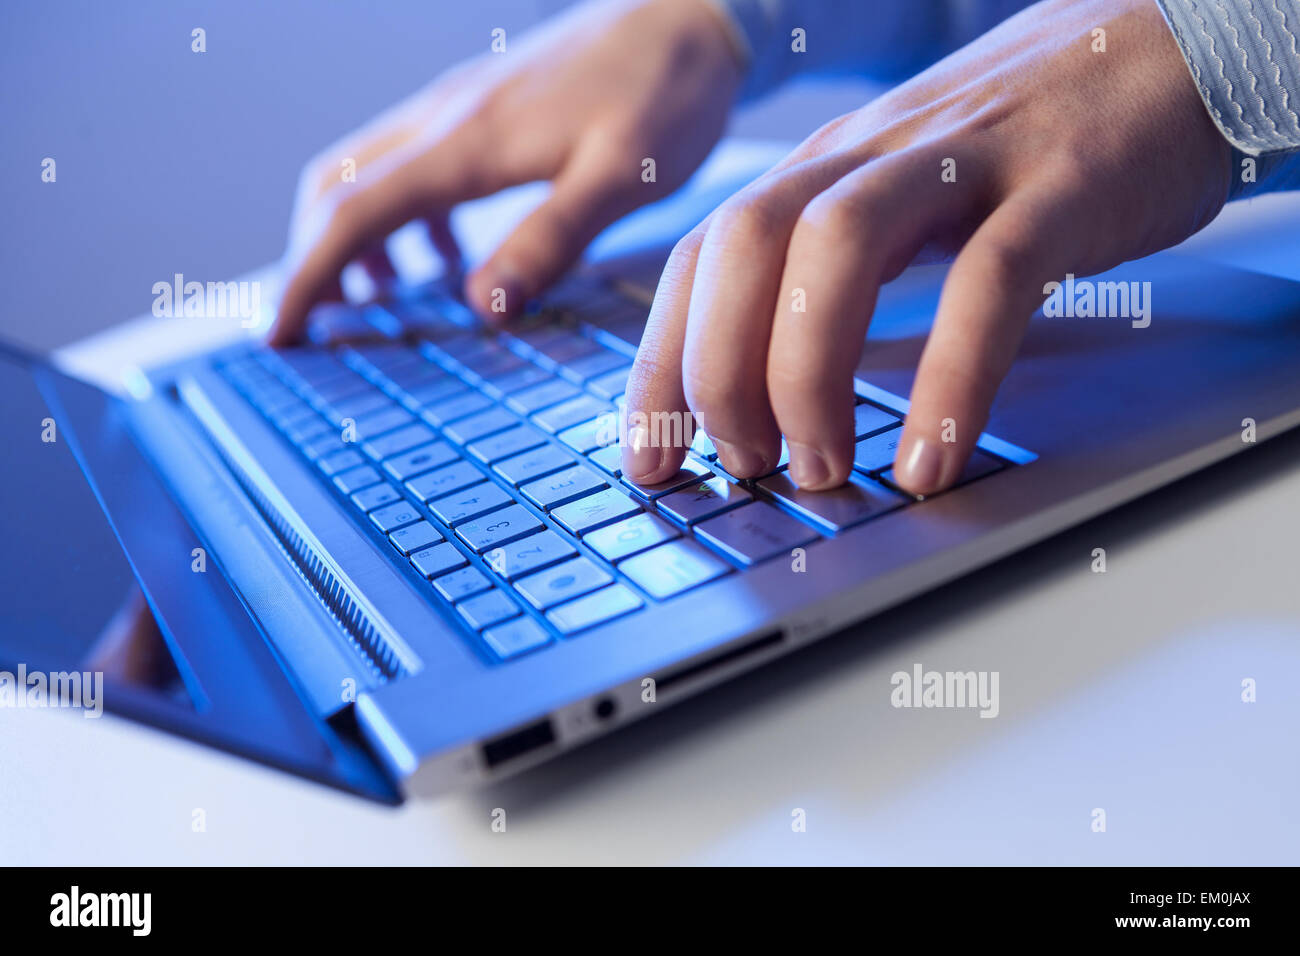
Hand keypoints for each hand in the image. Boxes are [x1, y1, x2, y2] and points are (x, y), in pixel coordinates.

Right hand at [271, 0, 742, 343]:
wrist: (691, 10)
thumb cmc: (665, 93)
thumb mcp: (623, 177)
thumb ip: (550, 240)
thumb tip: (481, 306)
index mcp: (468, 143)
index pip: (354, 214)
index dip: (308, 278)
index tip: (280, 335)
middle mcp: (446, 118)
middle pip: (338, 188)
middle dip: (313, 258)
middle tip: (316, 324)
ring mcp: (461, 106)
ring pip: (368, 171)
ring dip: (355, 237)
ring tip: (380, 300)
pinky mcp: (485, 106)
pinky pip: (413, 162)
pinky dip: (403, 216)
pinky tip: (447, 255)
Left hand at [622, 0, 1231, 495]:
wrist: (1169, 41)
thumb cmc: (1026, 144)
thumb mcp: (900, 199)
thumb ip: (835, 274)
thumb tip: (774, 387)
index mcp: (824, 170)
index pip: (699, 258)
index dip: (657, 364)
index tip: (645, 458)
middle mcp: (871, 157)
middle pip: (742, 247)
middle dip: (716, 372)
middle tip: (745, 464)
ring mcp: (963, 163)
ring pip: (837, 251)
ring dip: (806, 374)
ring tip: (820, 469)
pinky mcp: (1058, 187)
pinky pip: (987, 282)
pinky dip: (949, 379)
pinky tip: (929, 459)